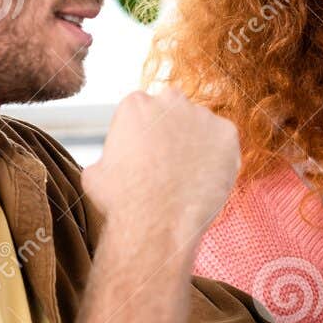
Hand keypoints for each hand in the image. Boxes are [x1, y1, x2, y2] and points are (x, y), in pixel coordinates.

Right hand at [82, 88, 238, 239]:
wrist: (156, 222)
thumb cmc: (121, 201)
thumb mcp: (95, 172)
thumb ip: (108, 157)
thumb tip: (108, 165)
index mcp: (136, 103)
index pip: (146, 110)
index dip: (147, 135)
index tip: (148, 156)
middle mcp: (170, 100)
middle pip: (174, 111)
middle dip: (173, 131)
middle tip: (170, 164)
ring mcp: (202, 115)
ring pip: (201, 127)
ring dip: (197, 144)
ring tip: (189, 177)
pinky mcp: (227, 133)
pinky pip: (224, 142)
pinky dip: (220, 157)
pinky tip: (207, 179)